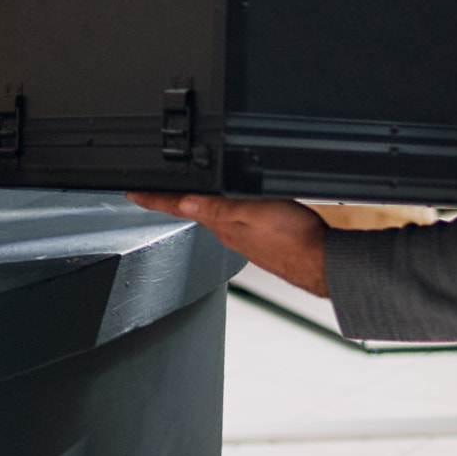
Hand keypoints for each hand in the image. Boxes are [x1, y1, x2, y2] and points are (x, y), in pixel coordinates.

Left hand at [127, 193, 330, 296]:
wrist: (325, 263)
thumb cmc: (296, 239)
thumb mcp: (254, 211)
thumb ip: (219, 205)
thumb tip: (185, 201)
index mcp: (222, 224)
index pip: (178, 208)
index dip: (152, 199)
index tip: (130, 193)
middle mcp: (228, 233)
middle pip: (191, 212)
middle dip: (170, 201)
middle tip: (151, 192)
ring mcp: (243, 239)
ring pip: (212, 218)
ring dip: (195, 206)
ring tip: (182, 197)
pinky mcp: (260, 242)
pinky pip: (232, 224)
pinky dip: (221, 213)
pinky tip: (228, 209)